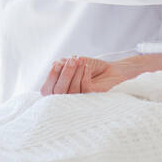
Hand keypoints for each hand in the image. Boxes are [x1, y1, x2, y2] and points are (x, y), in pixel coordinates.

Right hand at [39, 54, 161, 95]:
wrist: (114, 71)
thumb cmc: (94, 68)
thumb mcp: (77, 63)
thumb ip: (66, 65)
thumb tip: (56, 64)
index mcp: (61, 91)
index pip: (47, 89)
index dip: (50, 77)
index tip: (56, 63)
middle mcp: (68, 99)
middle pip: (57, 92)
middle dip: (63, 74)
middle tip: (70, 60)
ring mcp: (80, 101)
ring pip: (70, 91)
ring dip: (73, 73)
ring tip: (78, 61)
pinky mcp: (93, 99)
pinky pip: (84, 90)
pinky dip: (83, 76)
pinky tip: (86, 67)